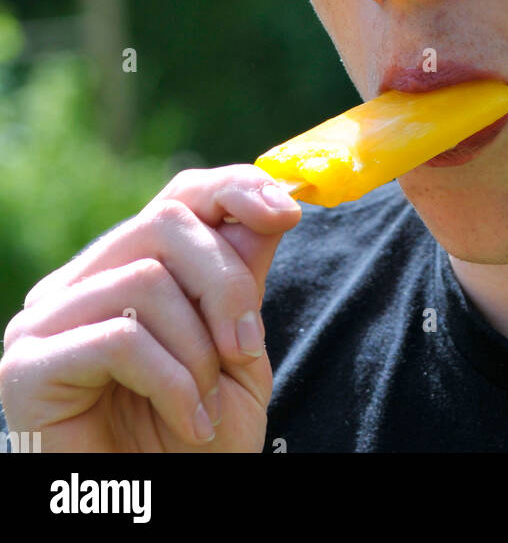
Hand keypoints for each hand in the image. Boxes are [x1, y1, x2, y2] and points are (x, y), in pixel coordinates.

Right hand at [0, 165, 300, 451]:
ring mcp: (43, 321)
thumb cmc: (194, 443)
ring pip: (146, 279)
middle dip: (225, 284)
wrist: (154, 521)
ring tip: (205, 405)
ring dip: (198, 349)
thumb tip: (274, 197)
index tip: (289, 211)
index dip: (234, 189)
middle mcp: (76, 284)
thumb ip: (243, 277)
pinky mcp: (27, 366)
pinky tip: (189, 422)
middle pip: (164, 223)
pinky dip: (172, 382)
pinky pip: (120, 338)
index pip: (176, 197)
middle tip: (245, 349)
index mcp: (122, 269)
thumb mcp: (236, 350)